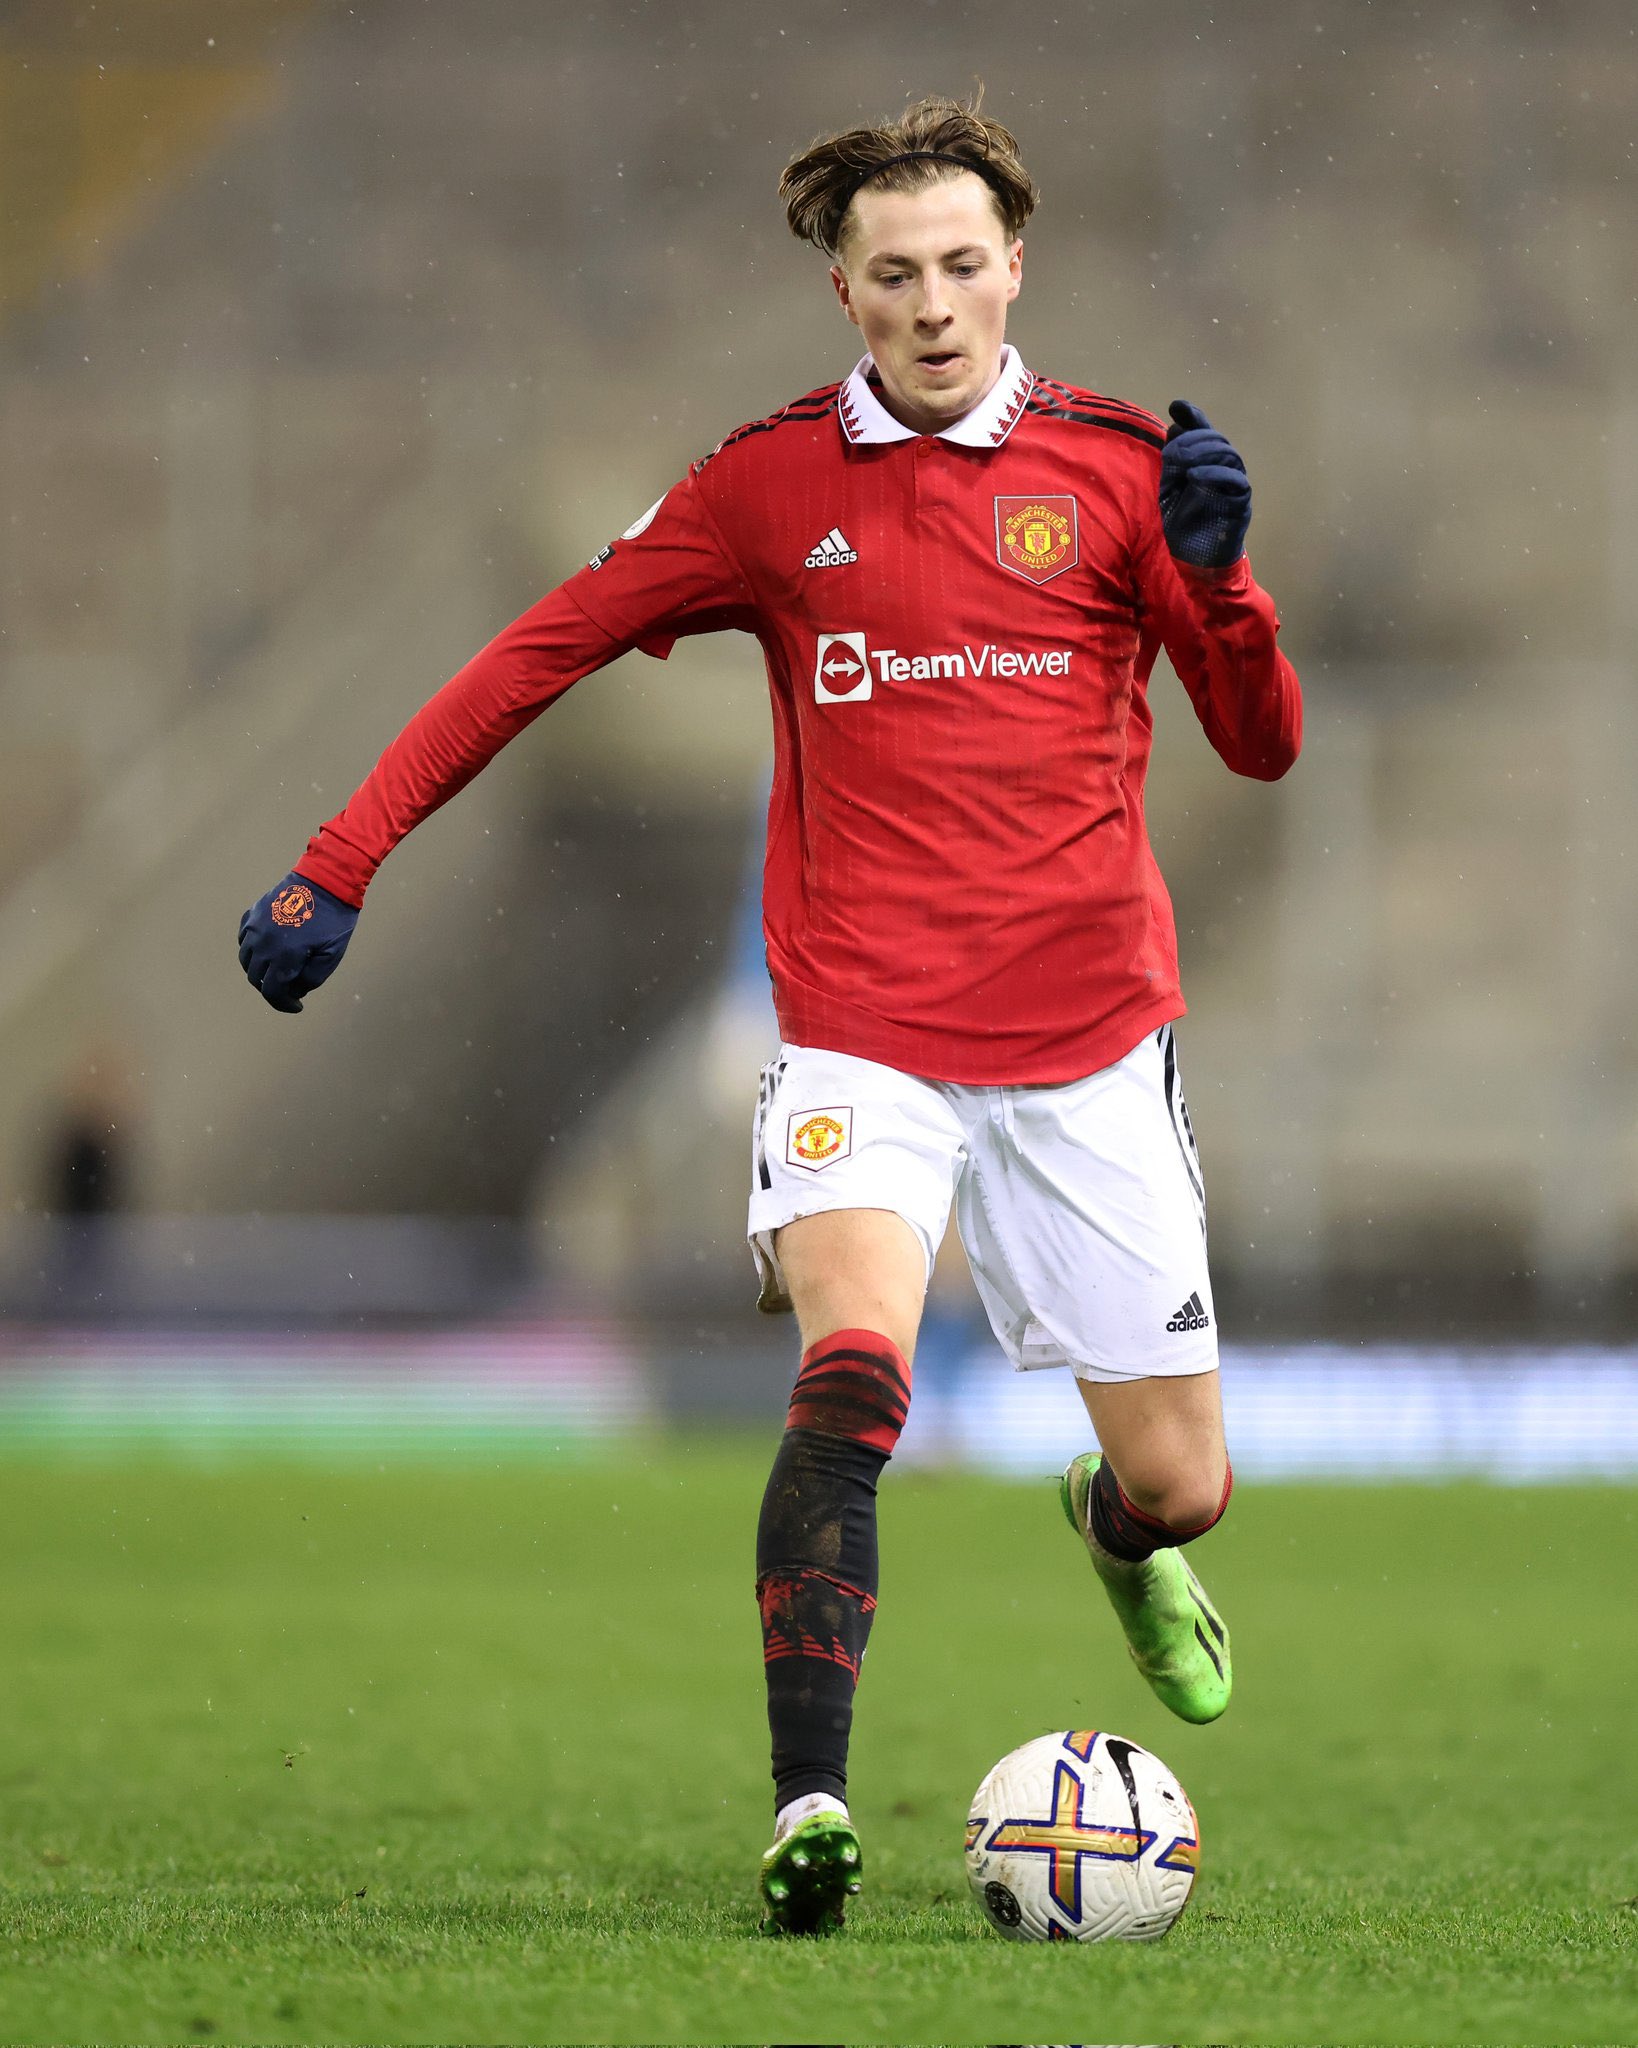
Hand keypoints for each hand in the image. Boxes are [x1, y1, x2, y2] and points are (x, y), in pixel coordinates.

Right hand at [238, 873, 357, 1013]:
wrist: (325, 880)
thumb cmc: (334, 919)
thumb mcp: (332, 954)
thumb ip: (312, 978)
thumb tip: (295, 989)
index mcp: (284, 956)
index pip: (273, 992)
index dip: (284, 1004)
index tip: (297, 1006)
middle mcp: (262, 944)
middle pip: (256, 978)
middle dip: (273, 988)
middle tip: (290, 988)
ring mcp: (254, 927)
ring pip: (246, 960)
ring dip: (260, 970)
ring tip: (278, 969)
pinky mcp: (253, 914)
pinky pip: (244, 939)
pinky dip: (252, 950)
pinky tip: (268, 949)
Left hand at [1159, 399, 1251, 568]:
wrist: (1196, 558)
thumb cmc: (1184, 522)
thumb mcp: (1171, 486)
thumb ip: (1173, 459)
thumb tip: (1173, 425)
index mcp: (1208, 462)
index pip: (1205, 432)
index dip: (1194, 417)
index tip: (1176, 406)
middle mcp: (1225, 468)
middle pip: (1217, 440)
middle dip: (1194, 438)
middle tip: (1173, 450)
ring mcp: (1235, 484)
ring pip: (1228, 454)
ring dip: (1203, 452)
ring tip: (1181, 462)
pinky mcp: (1240, 502)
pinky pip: (1236, 480)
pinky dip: (1214, 474)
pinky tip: (1194, 476)